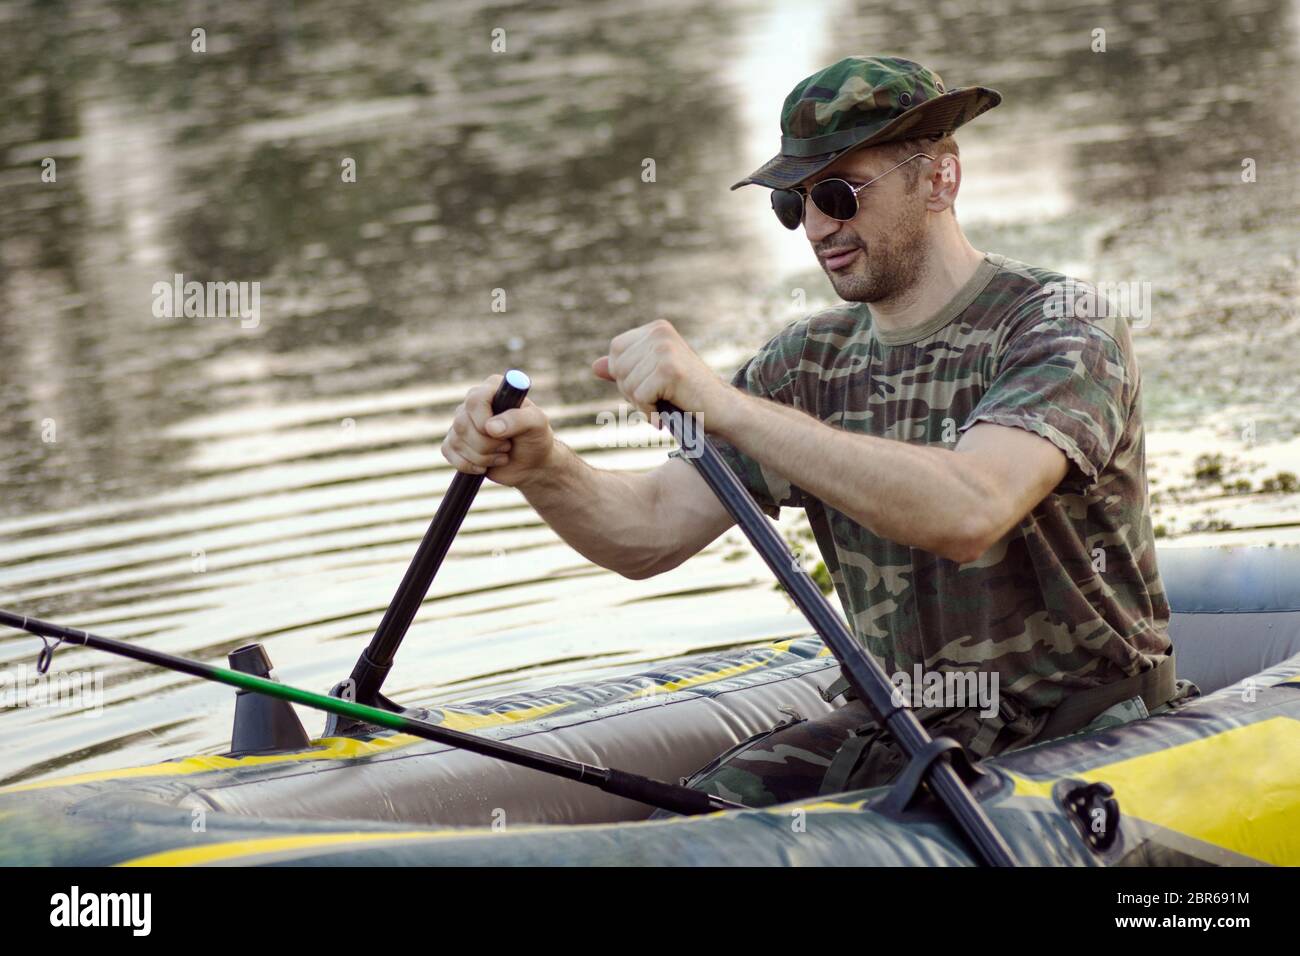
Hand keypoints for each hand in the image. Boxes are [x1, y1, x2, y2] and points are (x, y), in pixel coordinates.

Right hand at [441, 375, 554, 486]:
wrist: (532, 464)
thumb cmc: (536, 438)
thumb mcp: (537, 424)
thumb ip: (518, 419)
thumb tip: (490, 427)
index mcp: (492, 389)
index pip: (474, 400)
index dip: (483, 420)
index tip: (500, 434)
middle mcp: (473, 403)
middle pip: (462, 424)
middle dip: (487, 444)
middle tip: (507, 446)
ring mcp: (462, 422)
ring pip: (456, 441)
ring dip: (482, 457)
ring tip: (502, 455)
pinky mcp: (456, 442)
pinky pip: (448, 452)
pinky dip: (468, 465)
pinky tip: (485, 466)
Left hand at [592, 320, 736, 432]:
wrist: (723, 410)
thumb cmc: (689, 396)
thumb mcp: (653, 378)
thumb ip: (626, 370)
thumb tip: (595, 366)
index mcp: (656, 329)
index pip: (616, 351)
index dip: (626, 376)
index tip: (651, 387)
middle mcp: (660, 332)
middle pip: (618, 368)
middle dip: (633, 392)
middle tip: (660, 398)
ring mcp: (664, 349)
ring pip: (627, 384)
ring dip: (643, 404)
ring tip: (666, 404)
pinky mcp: (669, 370)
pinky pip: (640, 397)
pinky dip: (650, 412)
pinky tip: (666, 413)